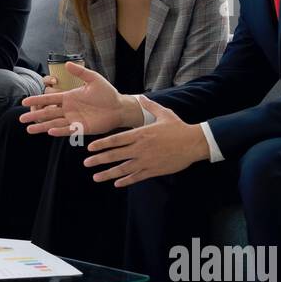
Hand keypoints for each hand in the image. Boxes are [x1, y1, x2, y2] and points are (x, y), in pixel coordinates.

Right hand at [18, 61, 136, 136]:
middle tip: (21, 119)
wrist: (119, 107)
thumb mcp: (93, 79)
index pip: (49, 99)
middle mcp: (69, 109)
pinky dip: (58, 131)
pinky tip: (49, 131)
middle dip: (34, 115)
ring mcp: (74, 119)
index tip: (24, 102)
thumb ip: (80, 72)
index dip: (37, 100)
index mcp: (69, 97)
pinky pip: (68, 130)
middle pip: (48, 112)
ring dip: (42, 126)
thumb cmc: (107, 93)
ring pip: (54, 123)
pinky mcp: (81, 128)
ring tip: (29, 130)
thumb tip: (66, 63)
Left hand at [81, 98, 209, 186]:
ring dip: (108, 174)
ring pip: (123, 169)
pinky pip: (137, 177)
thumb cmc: (179, 127)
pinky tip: (117, 183)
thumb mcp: (164, 113)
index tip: (90, 148)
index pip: (116, 140)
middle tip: (86, 163)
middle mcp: (140, 148)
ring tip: (96, 177)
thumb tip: (141, 97)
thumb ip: (150, 107)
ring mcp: (146, 161)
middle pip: (115, 155)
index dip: (102, 144)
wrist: (194, 143)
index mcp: (140, 134)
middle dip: (99, 160)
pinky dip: (126, 180)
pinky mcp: (154, 170)